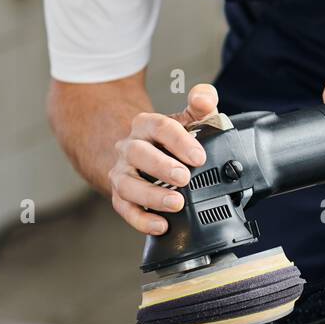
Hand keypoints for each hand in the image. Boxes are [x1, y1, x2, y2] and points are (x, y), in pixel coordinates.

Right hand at [109, 83, 218, 234]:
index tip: (199, 156)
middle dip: (161, 167)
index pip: (160, 127)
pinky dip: (141, 220)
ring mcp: (122, 172)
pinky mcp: (120, 195)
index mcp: (146, 125)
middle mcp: (130, 147)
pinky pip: (124, 209)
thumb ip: (202, 103)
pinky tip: (161, 225)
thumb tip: (204, 98)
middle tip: (184, 178)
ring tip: (176, 204)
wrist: (141, 152)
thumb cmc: (169, 138)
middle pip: (139, 153)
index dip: (179, 141)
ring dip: (151, 196)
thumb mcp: (188, 117)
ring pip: (128, 184)